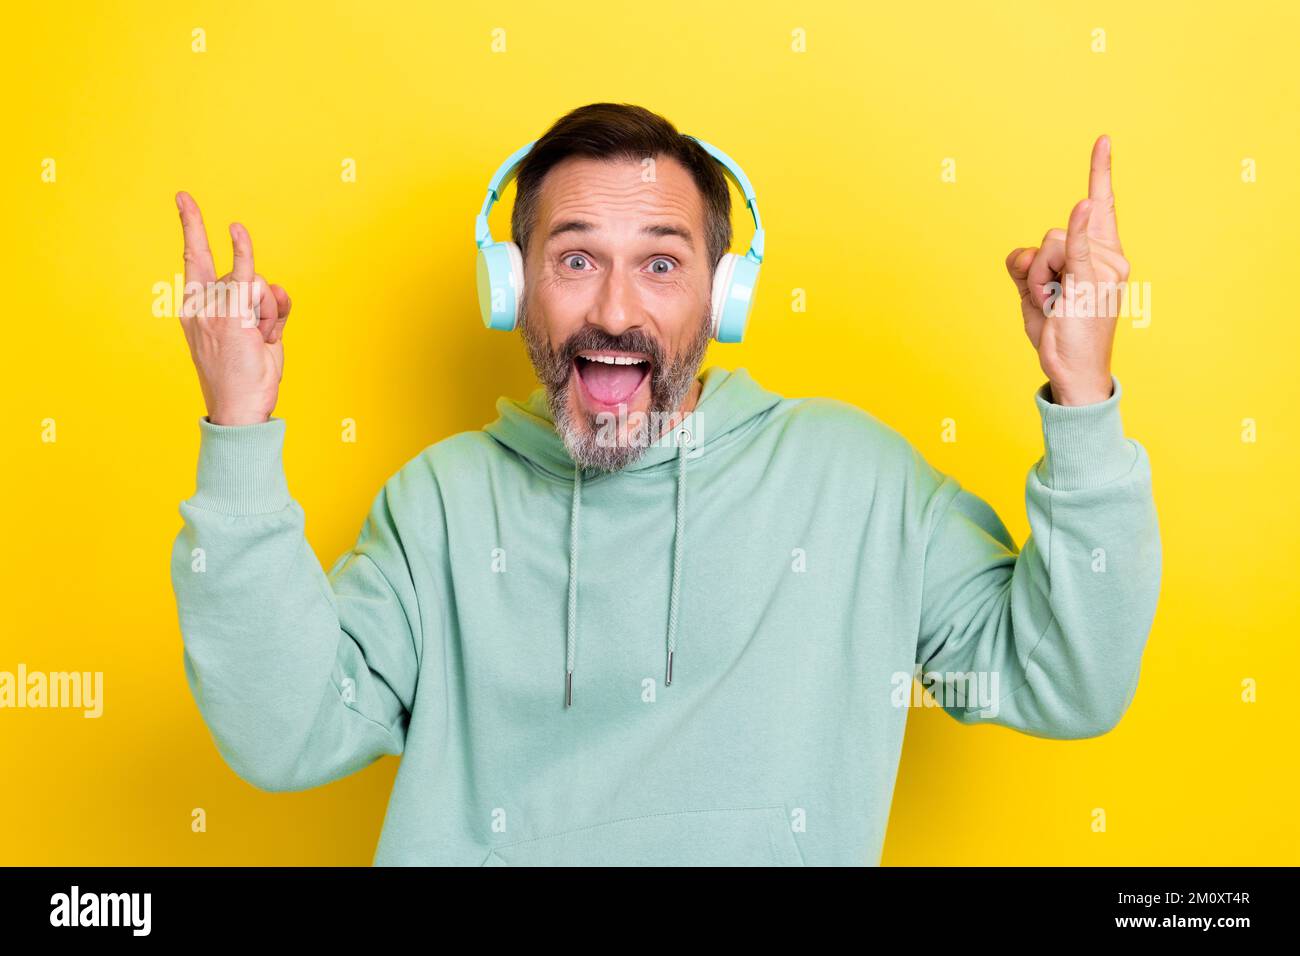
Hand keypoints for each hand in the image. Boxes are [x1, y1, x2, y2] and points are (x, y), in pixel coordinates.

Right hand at [175, 191, 291, 425]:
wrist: (239, 409)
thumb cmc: (246, 376)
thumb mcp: (256, 335)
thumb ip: (264, 305)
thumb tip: (275, 288)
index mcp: (194, 309)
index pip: (192, 258)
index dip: (191, 226)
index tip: (184, 198)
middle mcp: (198, 305)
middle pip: (241, 275)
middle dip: (260, 301)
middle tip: (259, 337)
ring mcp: (212, 310)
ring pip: (257, 284)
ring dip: (271, 313)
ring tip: (262, 341)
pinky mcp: (230, 317)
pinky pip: (243, 275)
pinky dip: (242, 250)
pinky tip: (236, 229)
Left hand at [1004, 136, 1129, 405]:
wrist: (1074, 370)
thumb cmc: (1060, 333)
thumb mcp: (1034, 295)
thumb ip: (1026, 266)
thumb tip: (1022, 251)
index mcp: (1100, 257)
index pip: (1102, 208)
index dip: (1100, 173)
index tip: (1102, 141)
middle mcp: (1108, 258)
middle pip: (1052, 235)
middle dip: (1035, 267)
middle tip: (1047, 299)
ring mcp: (1102, 268)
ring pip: (1047, 244)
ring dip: (1035, 277)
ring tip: (1051, 304)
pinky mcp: (1090, 280)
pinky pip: (1077, 245)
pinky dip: (1078, 227)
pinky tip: (1082, 203)